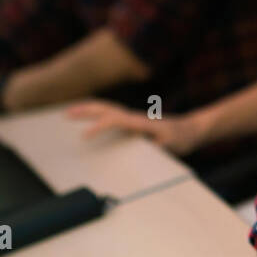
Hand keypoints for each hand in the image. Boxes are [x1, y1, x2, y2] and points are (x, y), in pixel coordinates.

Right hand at [65, 100, 206, 155]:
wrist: (190, 130)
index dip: (98, 126)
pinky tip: (88, 122)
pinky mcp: (132, 123)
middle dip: (85, 110)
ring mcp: (132, 118)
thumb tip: (142, 149)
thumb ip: (158, 146)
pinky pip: (110, 116)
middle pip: (106, 108)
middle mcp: (133, 117)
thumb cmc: (181, 138)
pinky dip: (97, 115)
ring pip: (106, 109)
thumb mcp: (171, 144)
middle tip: (66, 114)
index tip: (84, 136)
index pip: (114, 119)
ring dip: (88, 109)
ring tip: (69, 113)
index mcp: (140, 122)